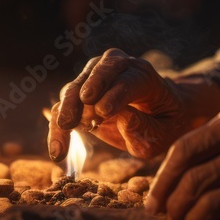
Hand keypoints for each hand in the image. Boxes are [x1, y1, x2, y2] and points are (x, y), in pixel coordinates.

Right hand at [47, 48, 195, 161]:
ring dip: (67, 108)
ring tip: (65, 131)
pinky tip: (58, 151)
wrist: (157, 112)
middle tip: (79, 113)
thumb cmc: (163, 123)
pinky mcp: (79, 92)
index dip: (116, 94)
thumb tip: (121, 117)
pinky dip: (57, 126)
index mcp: (145, 76)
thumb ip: (144, 129)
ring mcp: (96, 76)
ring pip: (76, 86)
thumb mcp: (163, 134)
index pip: (130, 79)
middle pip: (100, 70)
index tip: (103, 112)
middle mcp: (119, 68)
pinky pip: (63, 105)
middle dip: (88, 90)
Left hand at [145, 101, 219, 219]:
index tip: (156, 198)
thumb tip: (168, 181)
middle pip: (185, 164)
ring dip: (180, 214)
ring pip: (196, 187)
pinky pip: (215, 206)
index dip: (164, 175)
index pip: (185, 145)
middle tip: (161, 215)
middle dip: (165, 195)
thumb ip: (218, 152)